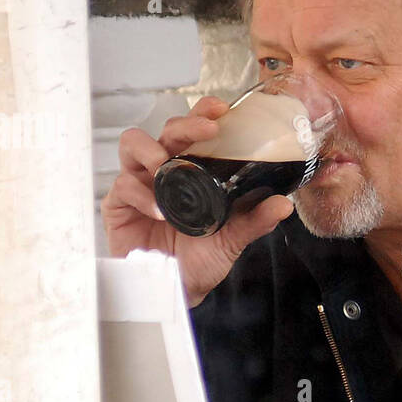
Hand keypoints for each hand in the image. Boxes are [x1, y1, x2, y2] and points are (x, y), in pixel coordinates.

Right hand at [101, 95, 293, 307]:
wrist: (177, 291)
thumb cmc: (200, 259)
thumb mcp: (232, 238)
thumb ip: (255, 220)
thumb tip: (283, 204)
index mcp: (191, 169)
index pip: (193, 130)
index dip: (202, 112)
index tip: (222, 110)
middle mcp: (164, 170)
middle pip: (166, 130)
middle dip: (185, 124)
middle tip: (206, 130)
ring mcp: (139, 183)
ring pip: (133, 144)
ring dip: (152, 150)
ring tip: (168, 166)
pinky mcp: (118, 204)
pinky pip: (123, 186)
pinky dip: (143, 196)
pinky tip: (160, 212)